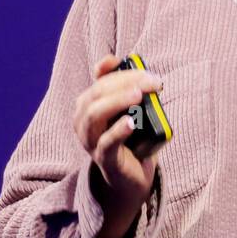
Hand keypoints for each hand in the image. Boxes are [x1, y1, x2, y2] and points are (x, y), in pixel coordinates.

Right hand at [73, 54, 163, 208]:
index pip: (100, 81)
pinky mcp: (103, 158)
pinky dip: (118, 130)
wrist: (132, 177)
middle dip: (126, 83)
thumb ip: (124, 87)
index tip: (142, 68)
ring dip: (117, 100)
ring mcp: (90, 141)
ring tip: (139, 95)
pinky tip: (131, 122)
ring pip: (94, 114)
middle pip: (97, 93)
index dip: (117, 71)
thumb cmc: (130, 138)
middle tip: (153, 81)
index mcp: (87, 105)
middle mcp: (83, 121)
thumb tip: (117, 60)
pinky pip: (106, 142)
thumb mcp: (128, 110)